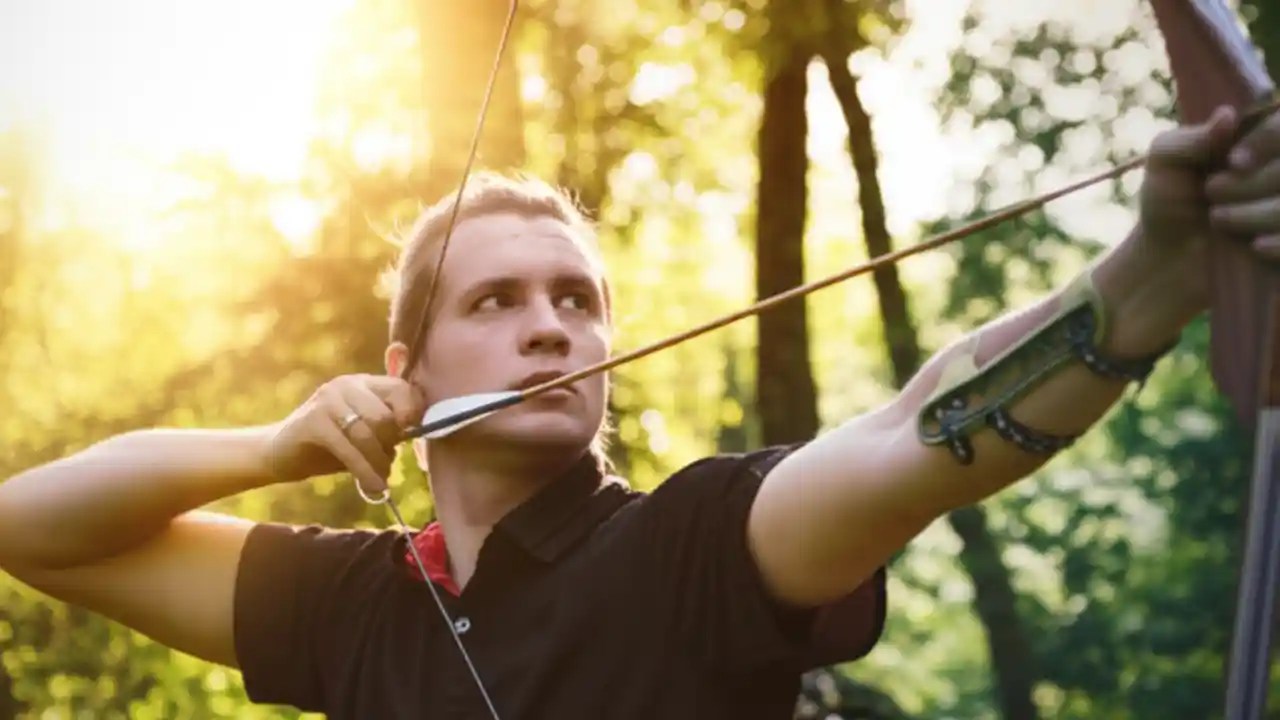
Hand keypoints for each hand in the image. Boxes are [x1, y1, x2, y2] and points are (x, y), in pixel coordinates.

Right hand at [264, 374, 425, 494]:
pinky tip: (371, 487)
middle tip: (385, 463)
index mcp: (363, 383)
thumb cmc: (329, 446)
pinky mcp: (312, 421)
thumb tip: (415, 436)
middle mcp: (346, 385)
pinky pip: (349, 449)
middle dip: (389, 445)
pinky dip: (364, 471)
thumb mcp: (364, 435)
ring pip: (369, 434)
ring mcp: (327, 400)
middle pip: (385, 416)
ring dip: (378, 463)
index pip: (402, 388)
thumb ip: (388, 430)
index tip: (411, 436)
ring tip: (379, 480)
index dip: (413, 413)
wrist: (278, 453)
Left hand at [1138, 104, 1279, 306]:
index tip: (1234, 162)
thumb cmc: (1169, 207)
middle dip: (1251, 182)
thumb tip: (1228, 114)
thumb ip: (1190, 139)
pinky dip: (1279, 242)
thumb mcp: (1166, 165)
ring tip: (1218, 220)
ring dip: (1256, 213)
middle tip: (1211, 193)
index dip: (1269, 138)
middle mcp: (1278, 173)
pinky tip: (1256, 247)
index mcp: (1262, 143)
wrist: (1168, 262)